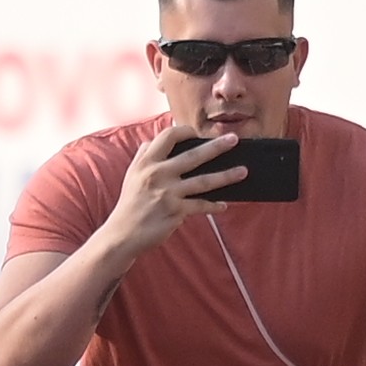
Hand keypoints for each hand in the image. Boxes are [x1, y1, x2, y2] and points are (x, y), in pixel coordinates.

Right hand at [108, 127, 250, 255]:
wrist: (122, 234)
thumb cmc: (130, 204)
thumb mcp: (131, 176)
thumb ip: (142, 157)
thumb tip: (149, 142)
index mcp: (146, 162)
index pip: (168, 136)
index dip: (184, 131)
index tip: (197, 133)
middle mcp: (157, 174)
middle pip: (192, 156)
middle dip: (216, 147)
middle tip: (233, 140)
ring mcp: (167, 193)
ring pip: (203, 181)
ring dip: (226, 176)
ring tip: (243, 171)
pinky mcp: (175, 211)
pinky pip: (200, 206)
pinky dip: (214, 205)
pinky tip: (224, 205)